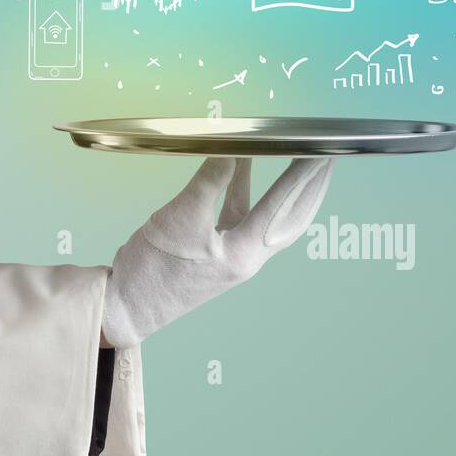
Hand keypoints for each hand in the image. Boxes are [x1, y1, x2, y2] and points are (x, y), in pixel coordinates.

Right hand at [101, 155, 333, 349]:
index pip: (282, 206)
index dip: (302, 174)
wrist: (125, 306)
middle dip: (313, 186)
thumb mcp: (179, 219)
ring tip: (297, 155)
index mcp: (245, 254)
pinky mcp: (216, 250)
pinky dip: (244, 187)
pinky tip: (240, 163)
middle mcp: (248, 257)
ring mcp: (233, 255)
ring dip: (284, 186)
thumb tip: (231, 148)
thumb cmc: (151, 270)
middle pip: (293, 218)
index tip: (321, 150)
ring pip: (269, 215)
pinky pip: (240, 213)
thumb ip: (209, 180)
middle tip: (330, 155)